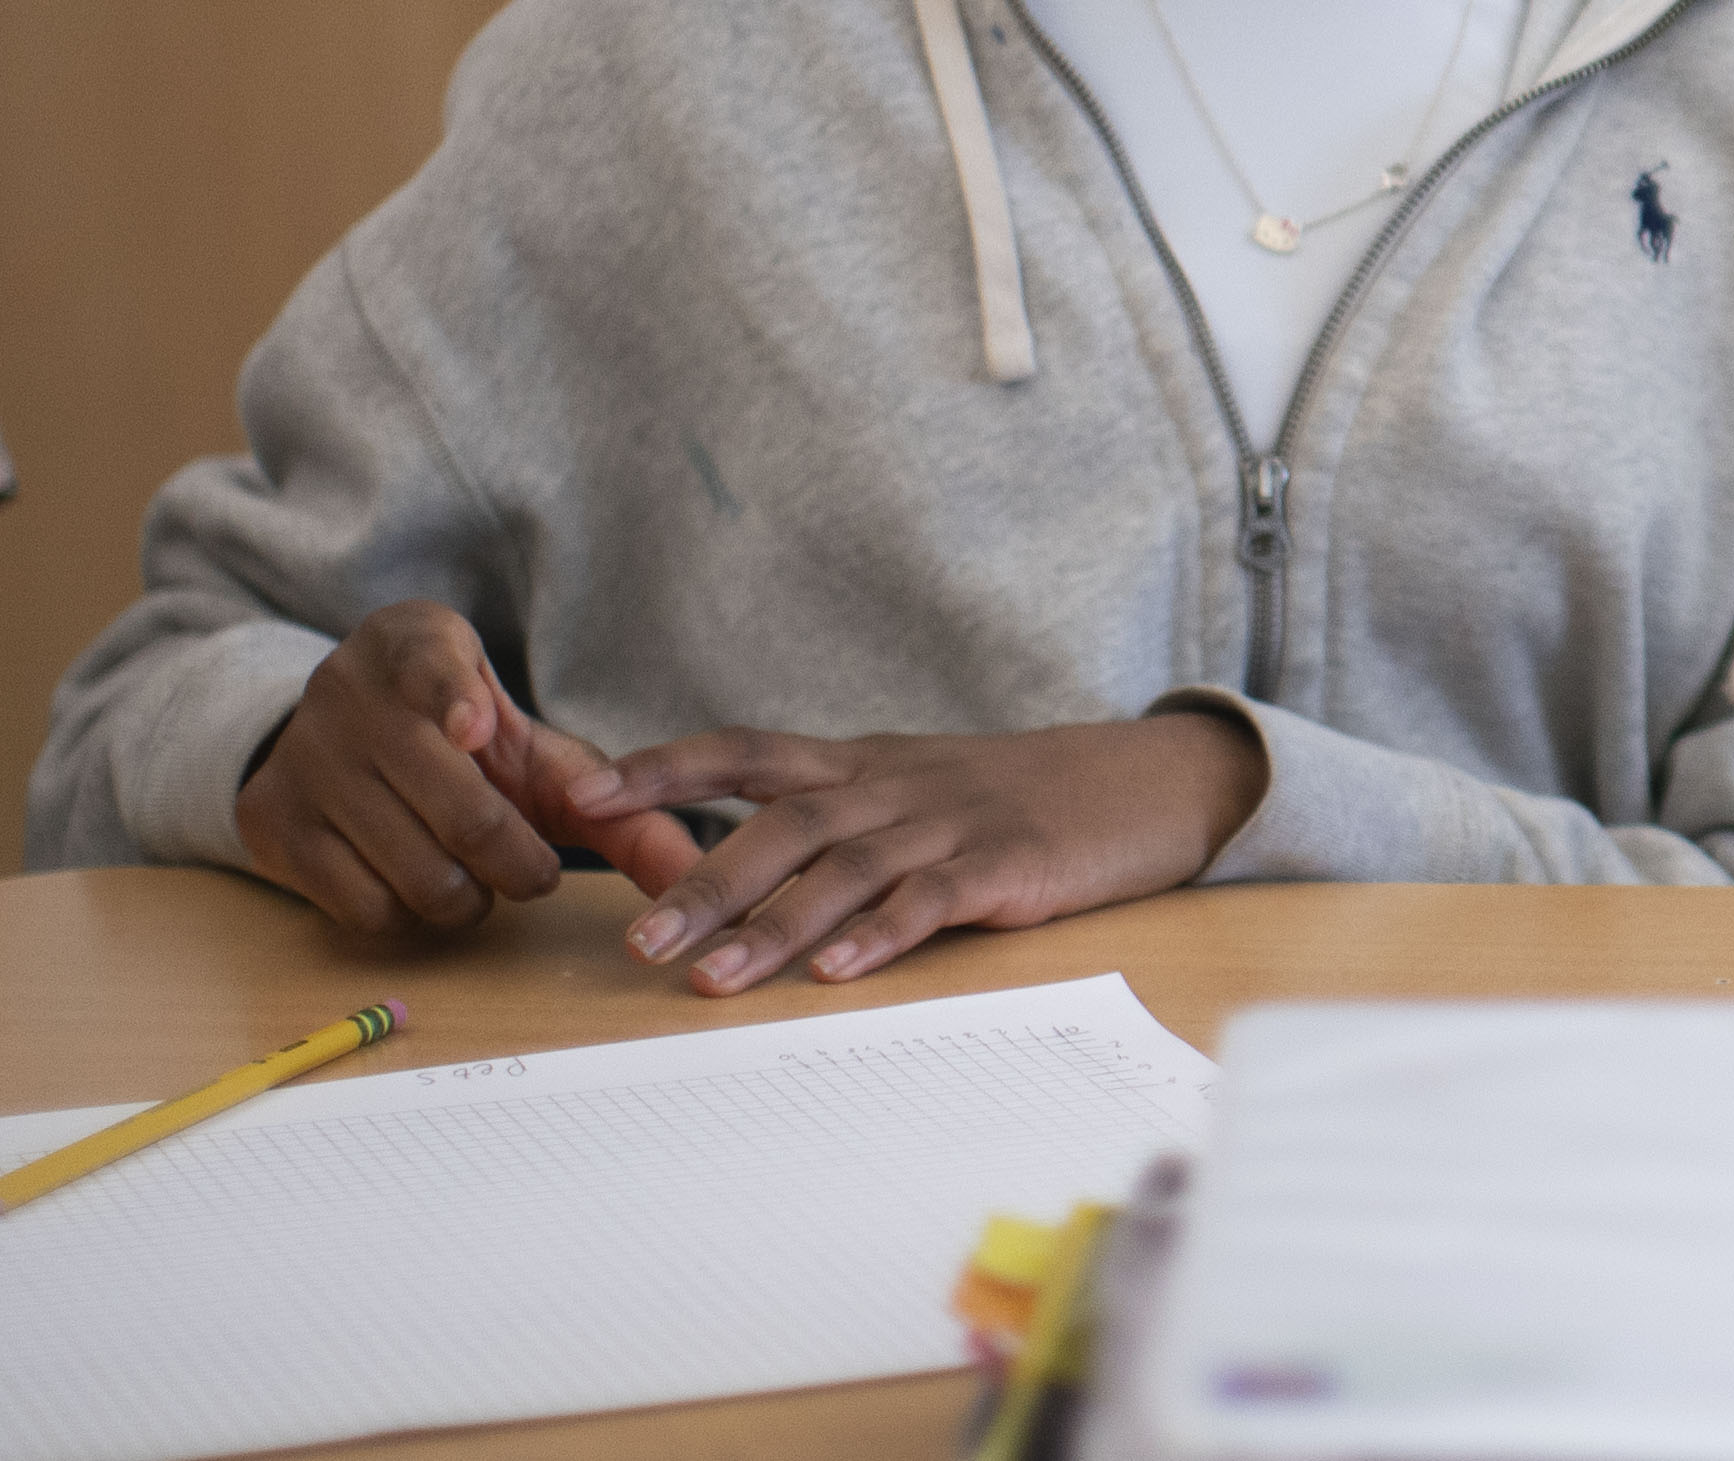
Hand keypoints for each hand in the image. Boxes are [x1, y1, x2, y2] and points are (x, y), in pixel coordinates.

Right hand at [233, 601, 699, 936]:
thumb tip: (693, 870)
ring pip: (414, 872)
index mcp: (419, 645)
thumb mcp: (535, 745)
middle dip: (521, 864)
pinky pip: (361, 906)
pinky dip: (409, 915)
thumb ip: (618, 800)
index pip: (433, 664)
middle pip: (462, 812)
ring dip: (469, 898)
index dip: (455, 697)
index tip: (476, 727)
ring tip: (478, 876)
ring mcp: (304, 760)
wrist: (342, 734)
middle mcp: (349, 693)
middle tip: (538, 874)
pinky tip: (419, 881)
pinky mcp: (270, 824)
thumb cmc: (466, 745)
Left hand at [572, 712, 1268, 996]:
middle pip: (783, 825)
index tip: (585, 793)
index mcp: (866, 763)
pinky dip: (880, 934)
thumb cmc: (1018, 799)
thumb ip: (834, 820)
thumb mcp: (918, 789)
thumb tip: (720, 876)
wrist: (1148, 780)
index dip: (665, 767)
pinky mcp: (1008, 865)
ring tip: (711, 981)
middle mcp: (897, 784)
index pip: (748, 751)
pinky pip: (932, 898)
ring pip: (844, 868)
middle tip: (635, 945)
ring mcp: (953, 822)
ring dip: (773, 925)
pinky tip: (837, 973)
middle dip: (701, 882)